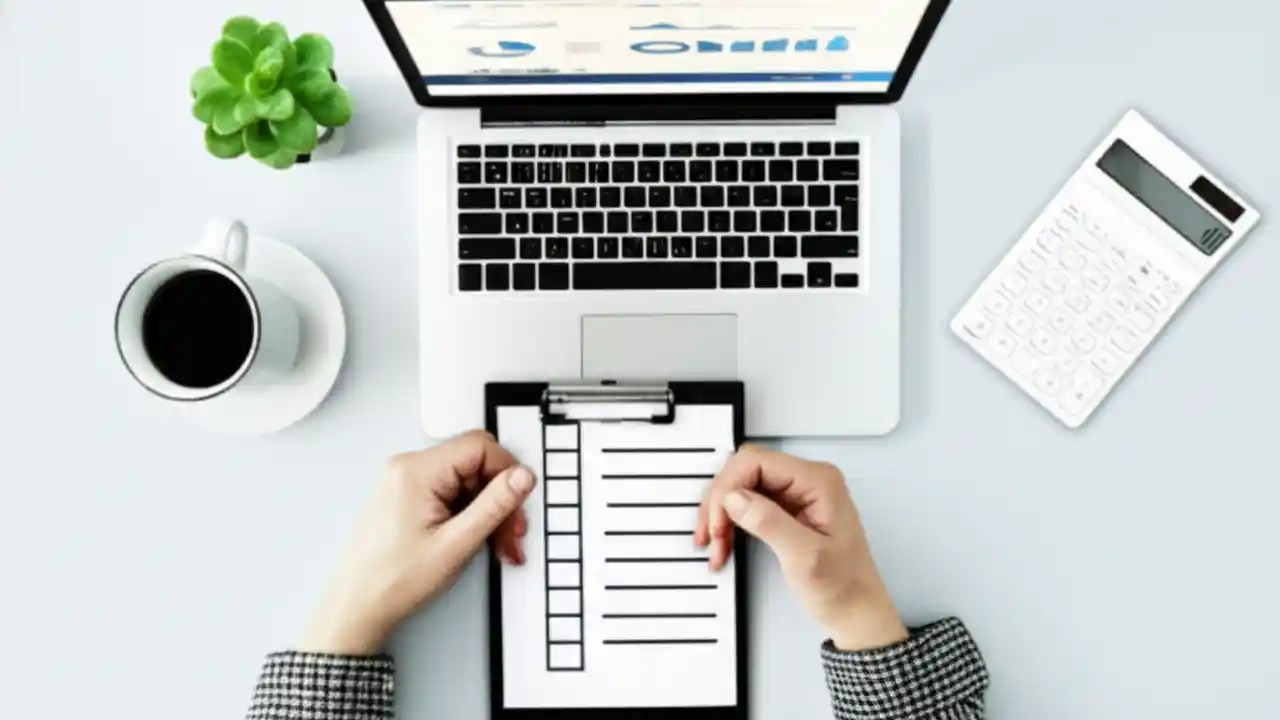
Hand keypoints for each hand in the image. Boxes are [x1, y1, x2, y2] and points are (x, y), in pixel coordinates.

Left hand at [301, 431, 535, 654]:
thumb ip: (494, 505)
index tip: (519, 503)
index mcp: (417, 471)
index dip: (507, 472)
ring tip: (497, 546)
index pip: (480, 446)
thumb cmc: (393, 581)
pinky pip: (451, 493)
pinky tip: (477, 541)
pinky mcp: (409, 496)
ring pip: (467, 482)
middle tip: (512, 534)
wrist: (357, 608)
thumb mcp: (456, 544)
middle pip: (476, 465)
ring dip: (488, 512)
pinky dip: (470, 515)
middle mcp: (409, 468)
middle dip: (501, 499)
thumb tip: (522, 477)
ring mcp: (407, 482)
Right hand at [695, 446, 906, 651]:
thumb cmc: (844, 588)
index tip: (718, 520)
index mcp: (818, 482)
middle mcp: (807, 481)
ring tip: (716, 545)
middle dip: (721, 502)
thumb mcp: (805, 557)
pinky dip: (730, 524)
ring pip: (742, 488)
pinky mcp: (787, 511)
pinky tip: (725, 544)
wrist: (856, 614)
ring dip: (722, 515)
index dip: (729, 487)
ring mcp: (797, 495)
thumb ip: (769, 523)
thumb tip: (734, 498)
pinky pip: (748, 505)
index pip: (757, 462)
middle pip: (745, 471)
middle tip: (712, 534)